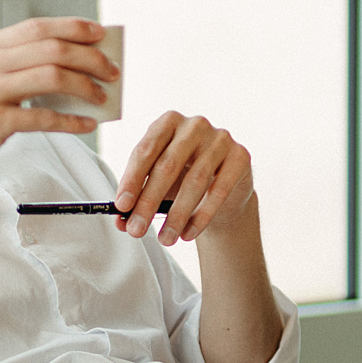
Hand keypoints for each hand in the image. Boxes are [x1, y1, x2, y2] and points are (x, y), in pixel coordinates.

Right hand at [0, 17, 115, 202]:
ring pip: (52, 77)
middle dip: (89, 57)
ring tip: (101, 99)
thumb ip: (8, 72)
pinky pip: (44, 118)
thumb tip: (63, 71)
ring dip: (85, 87)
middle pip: (50, 48)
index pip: (35, 27)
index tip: (99, 34)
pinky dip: (71, 121)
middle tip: (110, 71)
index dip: (73, 27)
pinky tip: (85, 126)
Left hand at [114, 111, 253, 245]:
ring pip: (195, 181)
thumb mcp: (158, 186)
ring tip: (165, 239)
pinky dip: (202, 216)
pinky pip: (219, 189)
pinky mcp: (241, 156)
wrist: (225, 188)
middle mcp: (194, 125)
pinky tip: (188, 234)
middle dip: (149, 202)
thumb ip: (138, 199)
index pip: (145, 151)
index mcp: (167, 123)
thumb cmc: (183, 180)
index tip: (121, 207)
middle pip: (167, 166)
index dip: (131, 180)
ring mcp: (220, 138)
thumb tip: (121, 222)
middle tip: (137, 230)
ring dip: (176, 215)